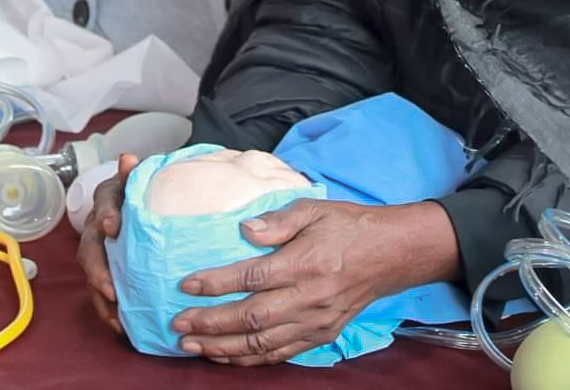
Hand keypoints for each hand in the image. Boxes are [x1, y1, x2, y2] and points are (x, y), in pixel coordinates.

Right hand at [76, 153, 138, 334]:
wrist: (142, 202)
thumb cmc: (144, 191)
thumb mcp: (143, 178)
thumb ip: (137, 172)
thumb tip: (127, 158)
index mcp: (108, 197)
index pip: (104, 202)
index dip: (107, 214)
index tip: (112, 228)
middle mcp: (98, 223)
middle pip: (90, 246)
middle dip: (98, 270)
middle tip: (111, 289)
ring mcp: (99, 247)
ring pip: (92, 272)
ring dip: (101, 296)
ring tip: (115, 317)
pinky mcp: (105, 268)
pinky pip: (100, 289)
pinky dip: (107, 308)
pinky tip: (121, 326)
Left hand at [171, 199, 460, 365]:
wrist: (391, 254)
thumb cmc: (348, 226)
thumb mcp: (314, 209)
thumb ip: (276, 220)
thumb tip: (243, 229)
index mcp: (305, 264)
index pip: (251, 278)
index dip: (215, 284)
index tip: (185, 285)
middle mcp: (309, 299)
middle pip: (251, 318)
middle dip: (211, 324)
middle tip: (178, 324)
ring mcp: (316, 322)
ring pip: (263, 343)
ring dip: (224, 347)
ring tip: (192, 345)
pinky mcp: (322, 334)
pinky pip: (281, 353)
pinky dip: (250, 359)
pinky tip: (226, 355)